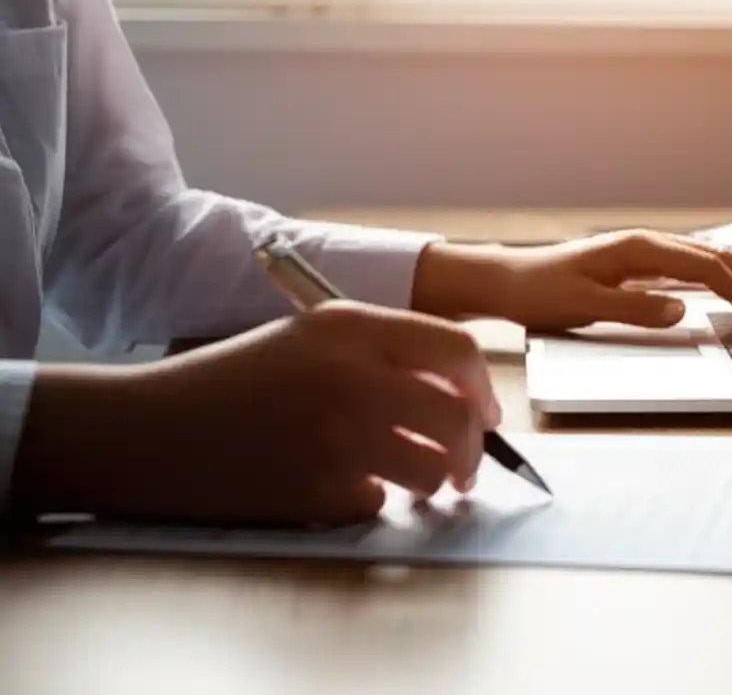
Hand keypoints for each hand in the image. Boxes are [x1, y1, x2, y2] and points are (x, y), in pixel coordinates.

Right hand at [11, 301, 498, 526]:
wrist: (147, 431)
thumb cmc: (228, 385)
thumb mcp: (305, 341)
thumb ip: (379, 356)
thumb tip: (459, 394)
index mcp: (350, 327)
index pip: (457, 350)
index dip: (482, 388)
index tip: (485, 414)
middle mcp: (353, 375)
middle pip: (460, 417)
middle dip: (473, 451)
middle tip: (463, 469)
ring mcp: (338, 434)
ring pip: (433, 469)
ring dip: (431, 483)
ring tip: (407, 482)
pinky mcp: (317, 489)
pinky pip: (378, 503)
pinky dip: (366, 502)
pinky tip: (330, 488)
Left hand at [412, 230, 731, 331]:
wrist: (507, 280)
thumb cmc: (539, 291)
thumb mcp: (583, 306)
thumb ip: (633, 310)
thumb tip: (681, 312)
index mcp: (640, 249)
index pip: (708, 269)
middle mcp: (648, 245)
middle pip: (719, 261)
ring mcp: (645, 255)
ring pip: (710, 264)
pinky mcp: (639, 268)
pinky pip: (692, 272)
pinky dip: (721, 285)